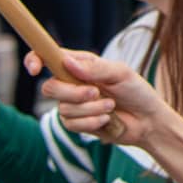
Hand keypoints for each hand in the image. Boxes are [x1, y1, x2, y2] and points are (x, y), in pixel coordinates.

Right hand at [37, 50, 168, 146]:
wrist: (147, 120)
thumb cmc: (136, 91)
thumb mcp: (121, 73)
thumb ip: (95, 68)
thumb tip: (67, 62)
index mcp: (80, 64)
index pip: (48, 58)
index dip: (35, 60)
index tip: (35, 69)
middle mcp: (71, 83)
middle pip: (50, 88)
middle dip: (73, 93)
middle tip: (96, 92)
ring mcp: (72, 104)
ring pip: (63, 108)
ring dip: (90, 109)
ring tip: (111, 106)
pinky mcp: (76, 123)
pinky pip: (71, 124)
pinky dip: (91, 122)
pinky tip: (106, 119)